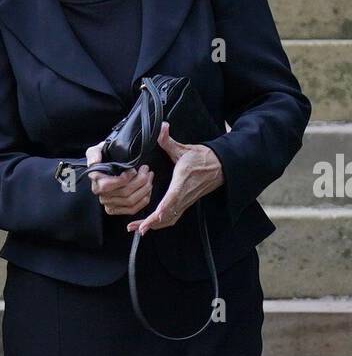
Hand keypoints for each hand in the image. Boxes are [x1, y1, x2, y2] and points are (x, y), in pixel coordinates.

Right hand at [86, 141, 153, 217]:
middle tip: (147, 170)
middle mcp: (102, 195)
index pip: (109, 185)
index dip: (125, 178)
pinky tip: (148, 190)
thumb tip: (94, 162)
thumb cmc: (105, 157)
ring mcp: (109, 204)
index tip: (134, 169)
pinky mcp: (117, 210)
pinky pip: (132, 210)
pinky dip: (143, 200)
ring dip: (144, 189)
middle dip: (140, 181)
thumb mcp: (97, 150)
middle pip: (124, 193)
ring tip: (149, 177)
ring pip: (130, 201)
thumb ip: (94, 154)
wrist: (110, 165)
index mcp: (96, 182)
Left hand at [128, 121, 223, 235]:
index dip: (164, 207)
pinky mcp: (186, 204)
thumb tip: (161, 126)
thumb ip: (168, 140)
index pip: (173, 196)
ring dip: (154, 226)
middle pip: (168, 214)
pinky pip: (172, 218)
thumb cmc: (202, 158)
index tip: (155, 216)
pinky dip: (161, 224)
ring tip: (137, 229)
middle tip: (135, 228)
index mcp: (182, 181)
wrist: (220, 166)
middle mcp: (184, 194)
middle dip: (151, 223)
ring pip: (169, 219)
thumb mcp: (184, 149)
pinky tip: (150, 226)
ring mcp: (185, 201)